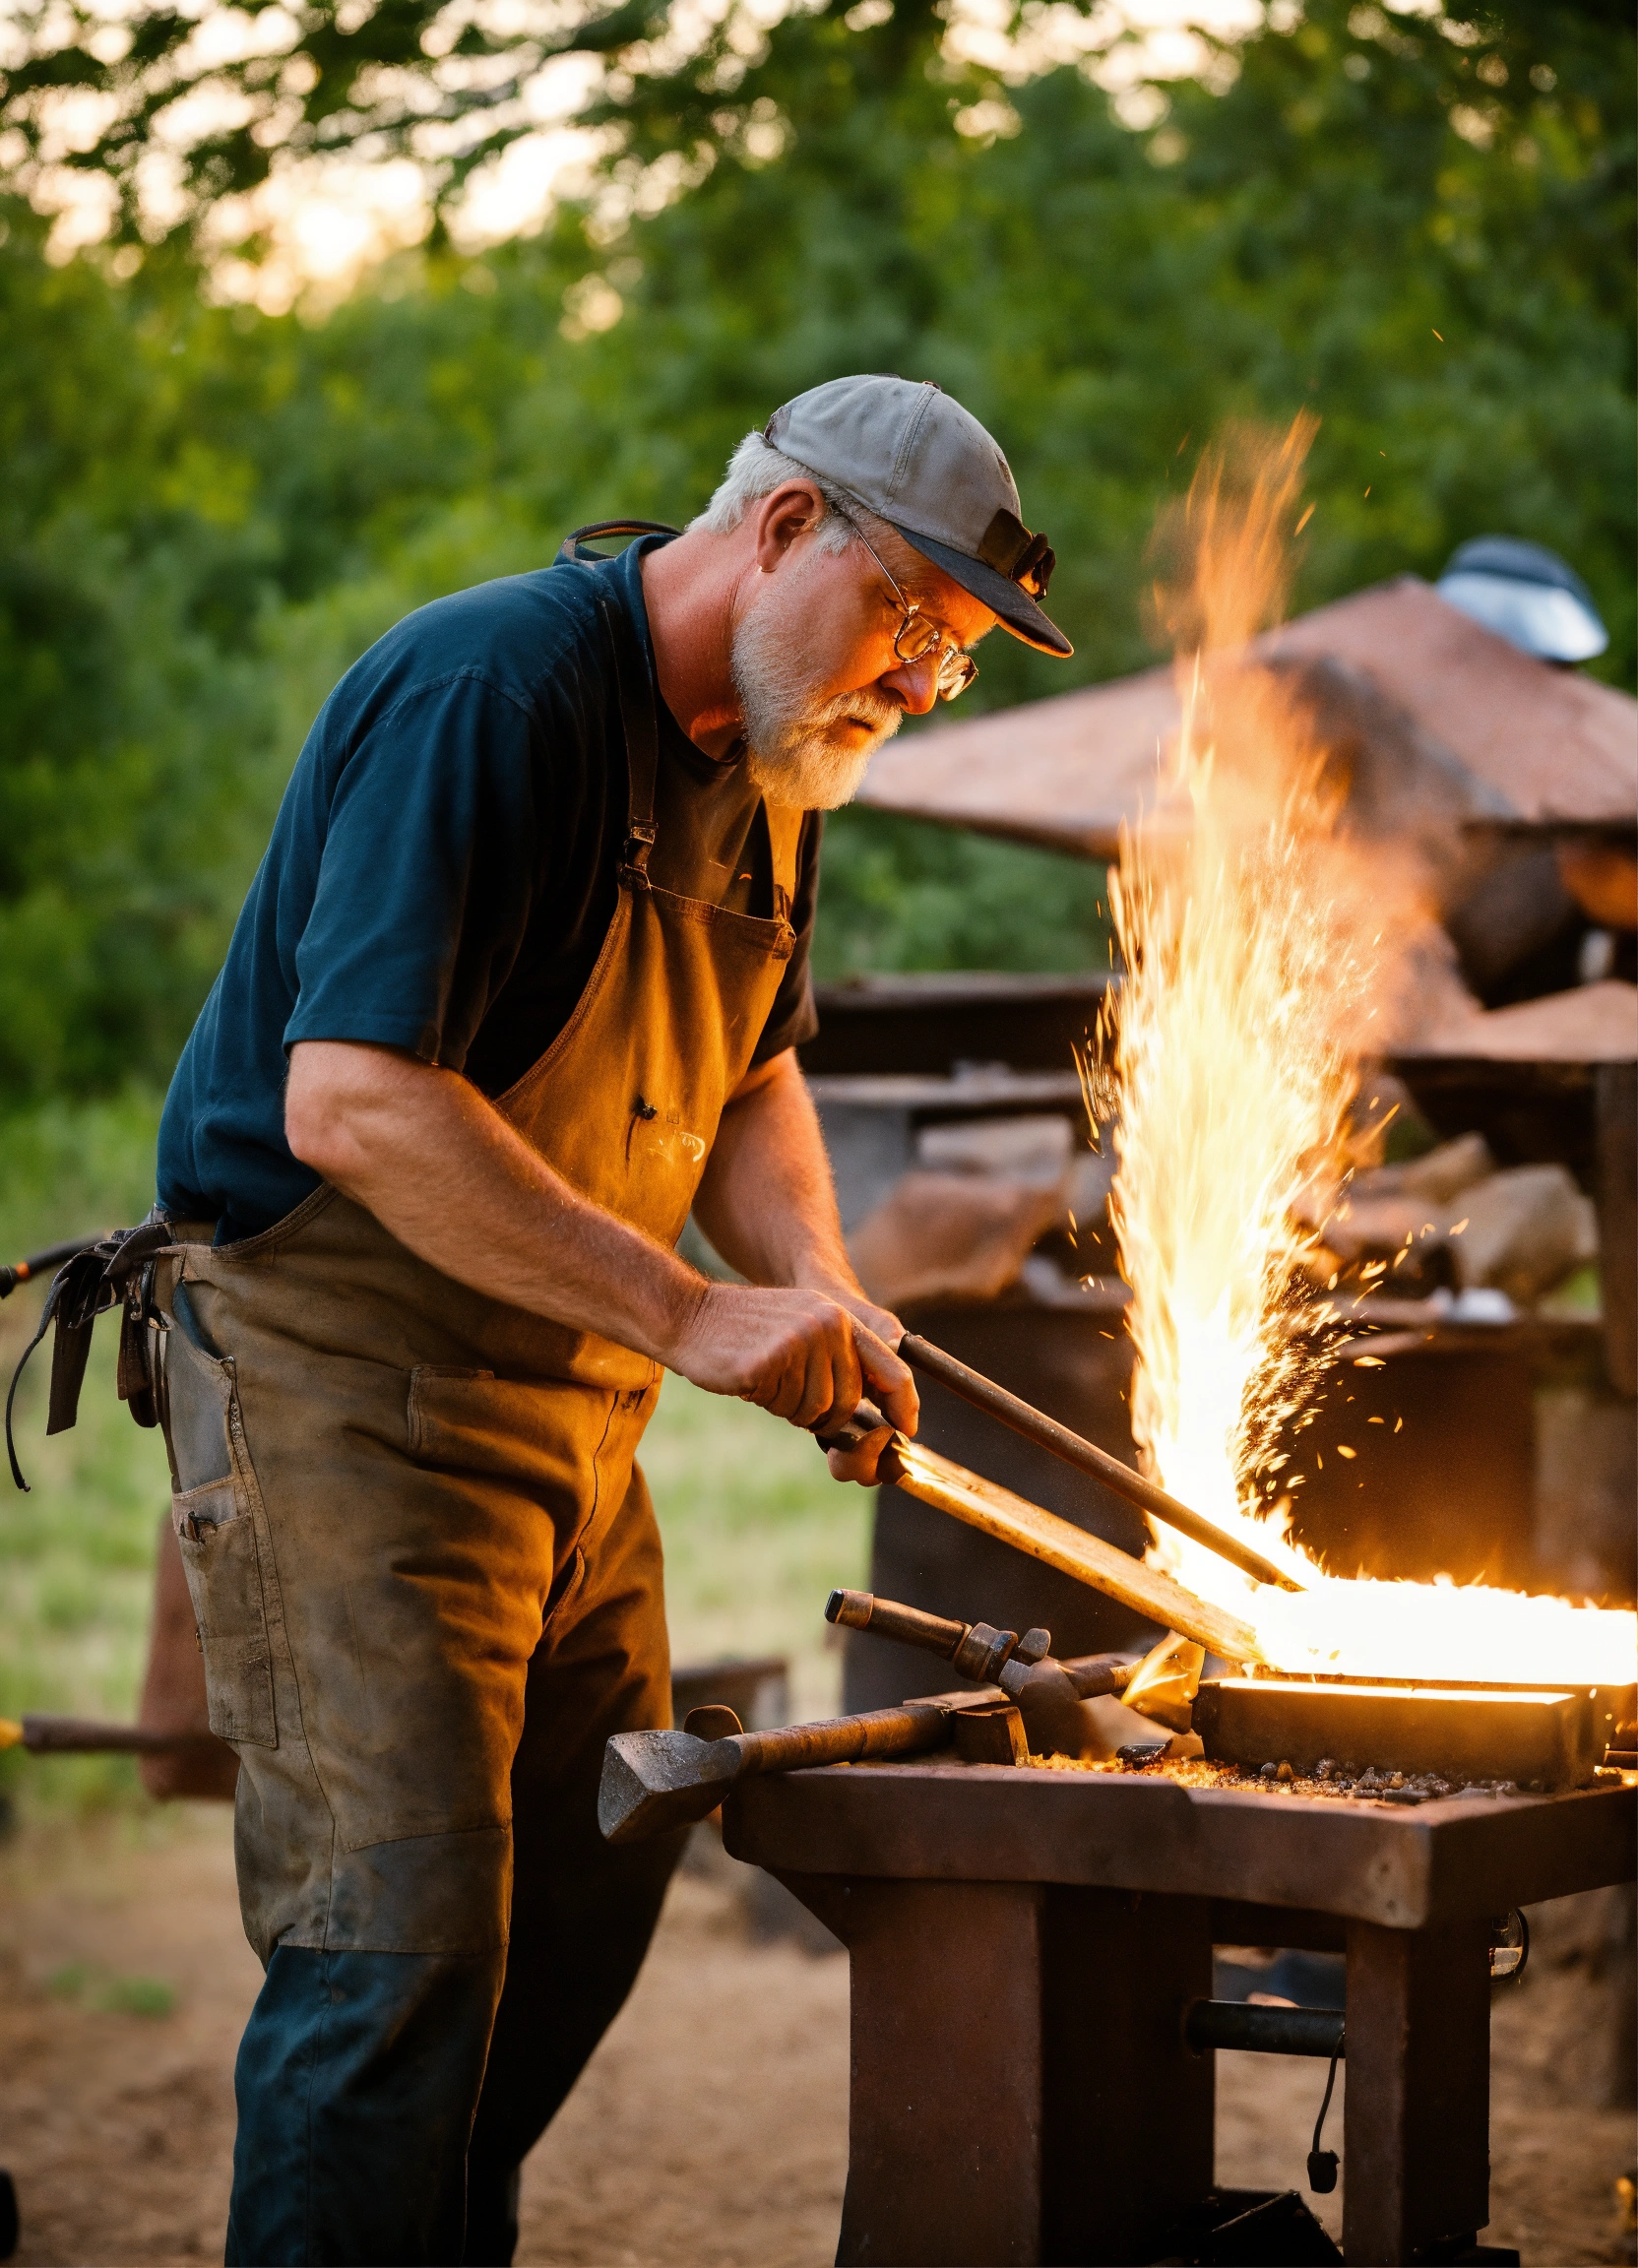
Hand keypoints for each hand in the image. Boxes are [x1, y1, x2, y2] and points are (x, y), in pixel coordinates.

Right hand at [664, 1282, 916, 1478]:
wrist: (688, 1315)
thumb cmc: (745, 1333)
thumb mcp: (802, 1327)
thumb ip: (839, 1359)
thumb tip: (873, 1415)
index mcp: (840, 1315)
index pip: (892, 1368)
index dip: (903, 1405)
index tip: (906, 1431)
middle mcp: (828, 1323)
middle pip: (849, 1403)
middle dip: (821, 1413)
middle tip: (786, 1390)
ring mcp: (801, 1339)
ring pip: (817, 1411)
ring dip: (790, 1407)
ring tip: (766, 1375)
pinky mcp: (773, 1359)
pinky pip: (785, 1407)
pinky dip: (768, 1401)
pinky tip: (750, 1375)